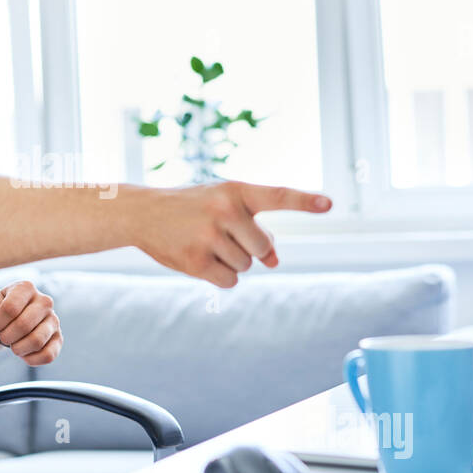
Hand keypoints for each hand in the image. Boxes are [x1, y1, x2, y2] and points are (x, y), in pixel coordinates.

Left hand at [0, 280, 61, 365]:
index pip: (10, 308)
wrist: (14, 318)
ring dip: (18, 349)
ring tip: (13, 345)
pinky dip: (31, 359)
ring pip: (36, 341)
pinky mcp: (58, 338)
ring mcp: (54, 320)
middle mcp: (44, 301)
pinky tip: (24, 353)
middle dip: (6, 336)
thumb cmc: (3, 311)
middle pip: (23, 325)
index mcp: (26, 288)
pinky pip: (48, 355)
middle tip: (3, 337)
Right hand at [133, 181, 330, 288]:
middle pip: (262, 248)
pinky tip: (200, 259)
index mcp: (235, 191)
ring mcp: (209, 236)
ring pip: (246, 266)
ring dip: (231, 261)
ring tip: (205, 243)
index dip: (305, 201)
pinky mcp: (195, 261)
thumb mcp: (224, 206)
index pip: (277, 196)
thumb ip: (255, 228)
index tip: (330, 204)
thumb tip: (274, 262)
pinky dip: (221, 276)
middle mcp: (224, 211)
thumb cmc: (192, 208)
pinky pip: (229, 281)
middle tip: (222, 235)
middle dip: (250, 249)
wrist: (142, 213)